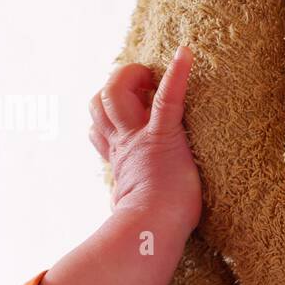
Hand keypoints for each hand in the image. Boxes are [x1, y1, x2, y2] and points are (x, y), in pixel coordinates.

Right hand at [89, 46, 202, 232]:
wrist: (154, 229)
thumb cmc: (152, 226)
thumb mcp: (134, 208)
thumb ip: (130, 197)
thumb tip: (125, 211)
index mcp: (119, 160)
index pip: (98, 129)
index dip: (104, 119)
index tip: (121, 121)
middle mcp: (124, 144)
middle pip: (100, 103)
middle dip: (115, 88)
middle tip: (142, 89)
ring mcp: (140, 138)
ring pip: (114, 95)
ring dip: (131, 78)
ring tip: (150, 76)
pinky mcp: (164, 136)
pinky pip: (166, 98)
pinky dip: (176, 74)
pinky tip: (186, 54)